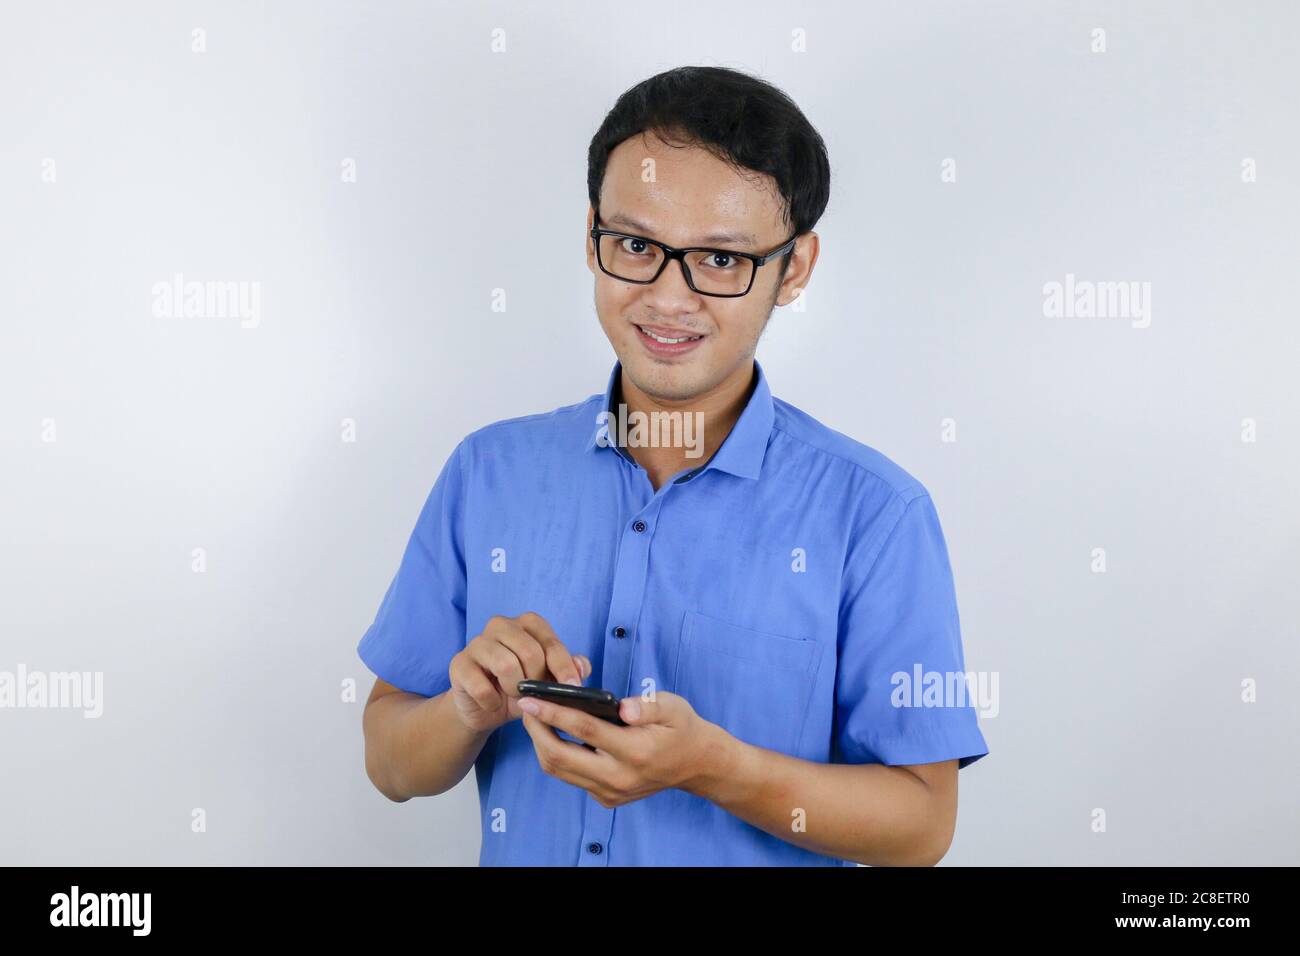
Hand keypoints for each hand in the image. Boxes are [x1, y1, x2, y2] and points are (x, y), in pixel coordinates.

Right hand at [448, 612, 590, 733]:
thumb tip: (581, 666)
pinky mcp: (458, 664)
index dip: (563, 666)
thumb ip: (568, 670)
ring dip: (514, 689)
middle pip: (529, 651)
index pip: (550, 641)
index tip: (573, 686)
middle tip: (533, 694)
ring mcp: (477, 642)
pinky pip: (481, 687)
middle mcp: (500, 625)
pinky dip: (492, 702)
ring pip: (506, 665)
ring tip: (512, 696)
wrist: (485, 708)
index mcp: (526, 623)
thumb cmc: (520, 687)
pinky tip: (492, 703)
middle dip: (536, 680)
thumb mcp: (548, 680)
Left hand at [517, 691, 723, 807]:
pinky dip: (557, 756)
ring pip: (559, 771)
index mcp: (635, 752)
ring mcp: (610, 792)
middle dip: (536, 730)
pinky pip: (571, 777)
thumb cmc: (681, 728)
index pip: (584, 729)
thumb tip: (623, 708)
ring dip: (542, 743)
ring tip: (536, 717)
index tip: (530, 699)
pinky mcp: (606, 798)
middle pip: (559, 757)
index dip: (553, 713)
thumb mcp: (673, 707)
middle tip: (525, 707)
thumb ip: (647, 706)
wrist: (697, 764)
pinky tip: (556, 734)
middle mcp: (619, 777)